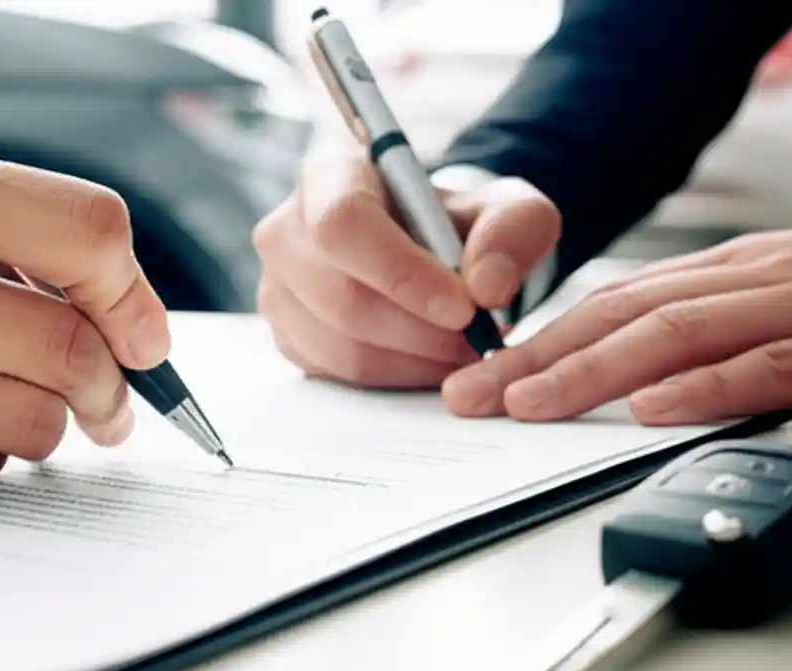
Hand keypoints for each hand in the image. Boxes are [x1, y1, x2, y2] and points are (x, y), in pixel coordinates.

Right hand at [253, 146, 559, 387]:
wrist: (429, 251)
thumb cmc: (458, 223)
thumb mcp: (508, 208)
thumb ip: (514, 230)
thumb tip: (486, 285)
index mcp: (330, 174)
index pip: (343, 223)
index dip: (400, 271)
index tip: (463, 307)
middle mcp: (286, 229)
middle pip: (341, 296)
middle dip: (420, 330)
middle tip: (476, 338)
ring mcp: (278, 287)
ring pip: (341, 345)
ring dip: (414, 360)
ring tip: (461, 348)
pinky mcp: (287, 336)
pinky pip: (339, 373)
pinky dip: (396, 376)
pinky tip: (429, 358)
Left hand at [444, 225, 791, 422]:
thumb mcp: (782, 299)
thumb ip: (714, 327)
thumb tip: (635, 371)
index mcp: (733, 269)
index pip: (617, 300)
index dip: (543, 336)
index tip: (486, 373)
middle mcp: (755, 278)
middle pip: (626, 313)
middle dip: (540, 356)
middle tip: (475, 395)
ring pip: (678, 334)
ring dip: (594, 372)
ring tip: (531, 403)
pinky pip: (771, 366)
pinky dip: (705, 388)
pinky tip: (650, 410)